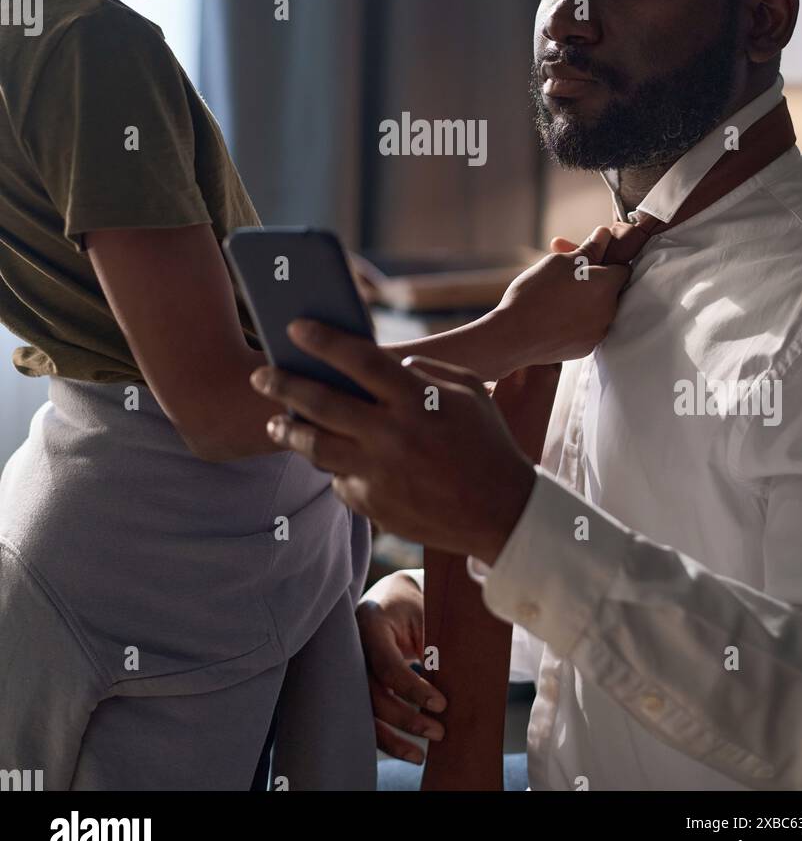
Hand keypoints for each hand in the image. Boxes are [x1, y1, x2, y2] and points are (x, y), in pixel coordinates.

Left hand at [251, 326, 536, 563]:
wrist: (501, 513)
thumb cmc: (487, 444)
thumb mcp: (468, 392)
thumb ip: (426, 371)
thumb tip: (389, 361)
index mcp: (416, 400)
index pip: (360, 360)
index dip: (324, 341)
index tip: (295, 328)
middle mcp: (391, 435)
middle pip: (322, 403)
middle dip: (285, 384)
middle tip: (261, 375)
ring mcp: (379, 473)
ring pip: (315, 446)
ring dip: (290, 430)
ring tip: (275, 421)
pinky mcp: (373, 505)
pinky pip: (338, 479)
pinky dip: (331, 466)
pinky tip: (325, 456)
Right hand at [356, 572, 446, 763]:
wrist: (390, 595)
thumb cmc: (413, 603)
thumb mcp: (425, 613)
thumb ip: (435, 643)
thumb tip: (458, 683)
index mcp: (371, 625)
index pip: (388, 665)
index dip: (413, 689)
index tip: (441, 705)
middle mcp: (354, 649)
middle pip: (374, 695)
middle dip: (406, 719)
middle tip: (439, 732)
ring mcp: (351, 669)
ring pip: (365, 713)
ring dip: (392, 738)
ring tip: (421, 757)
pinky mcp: (356, 684)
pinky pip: (367, 715)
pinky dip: (386, 736)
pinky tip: (408, 750)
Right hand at [485, 226, 629, 369]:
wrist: (513, 336)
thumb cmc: (535, 294)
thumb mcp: (559, 262)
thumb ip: (588, 249)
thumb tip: (605, 235)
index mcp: (606, 285)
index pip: (622, 268)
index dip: (604, 261)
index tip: (585, 261)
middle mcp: (609, 310)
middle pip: (610, 290)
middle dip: (593, 281)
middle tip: (564, 276)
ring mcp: (598, 332)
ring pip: (599, 310)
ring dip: (586, 301)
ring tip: (557, 296)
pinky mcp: (586, 348)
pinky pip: (588, 328)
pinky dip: (577, 321)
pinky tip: (555, 316)